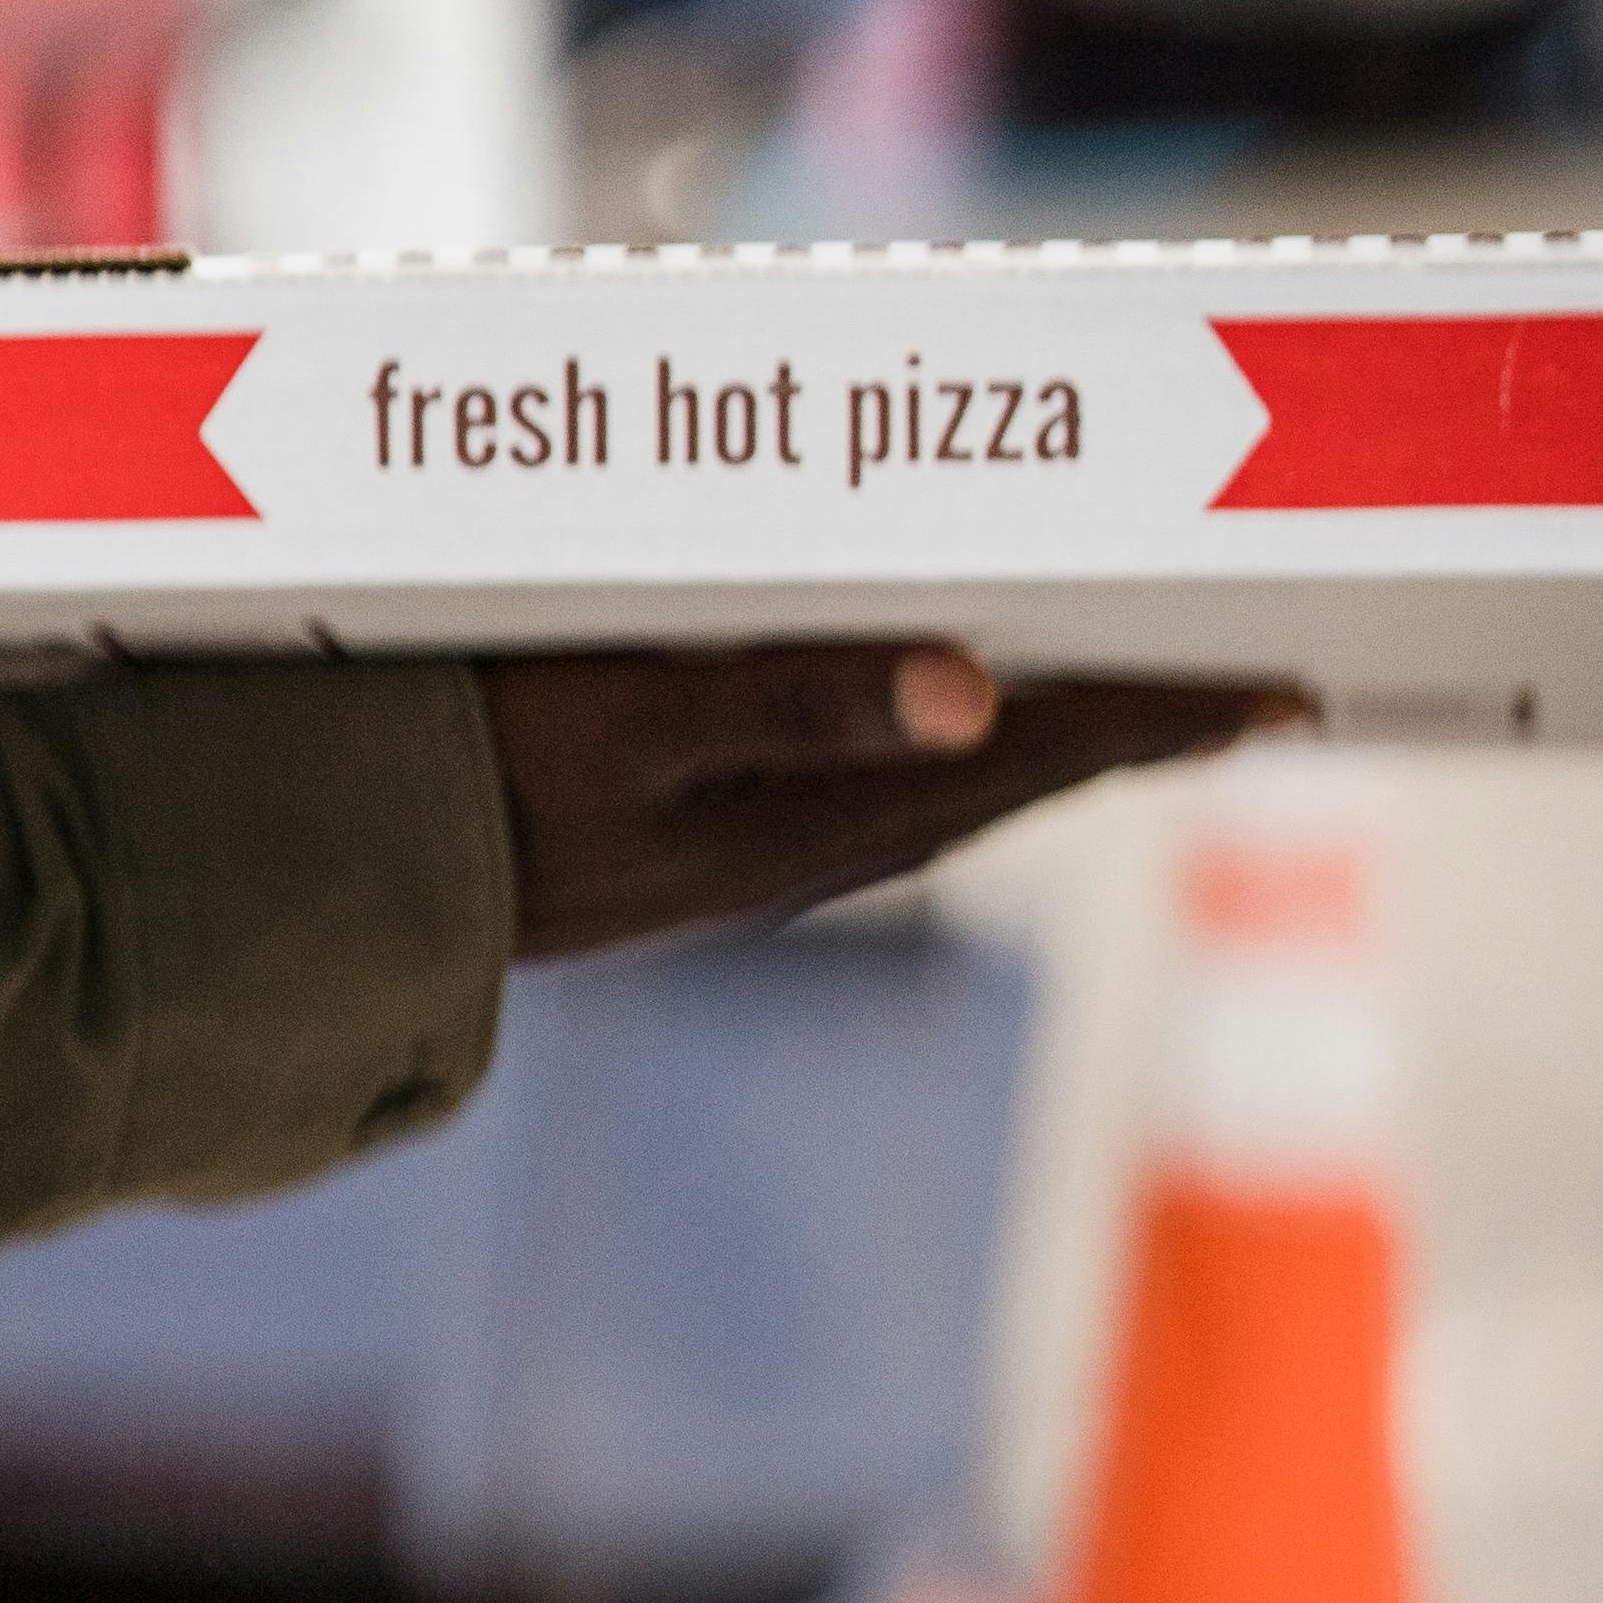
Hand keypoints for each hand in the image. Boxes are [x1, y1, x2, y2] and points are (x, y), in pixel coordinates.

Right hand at [479, 642, 1298, 962]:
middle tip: (1239, 697)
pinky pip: (841, 796)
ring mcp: (725, 859)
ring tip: (1114, 706)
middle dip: (1122, 732)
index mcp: (803, 815)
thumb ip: (795, 696)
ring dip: (1028, 749)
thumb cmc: (458, 785)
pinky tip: (910, 733)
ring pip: (925, 797)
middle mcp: (785, 849)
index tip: (1285, 697)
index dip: (1159, 718)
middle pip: (1001, 782)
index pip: (1029, 755)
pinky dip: (917, 754)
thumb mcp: (624, 720)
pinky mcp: (663, 851)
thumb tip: (980, 697)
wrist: (317, 906)